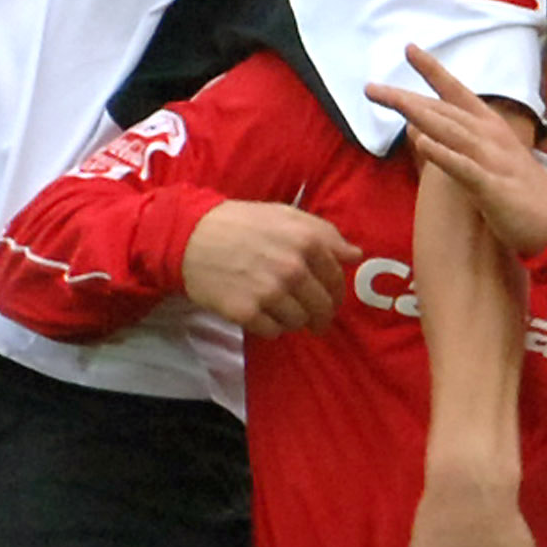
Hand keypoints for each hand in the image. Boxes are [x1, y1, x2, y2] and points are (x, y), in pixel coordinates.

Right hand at [182, 201, 359, 338]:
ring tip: (277, 306)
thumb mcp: (285, 215)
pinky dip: (269, 326)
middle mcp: (292, 268)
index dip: (335, 292)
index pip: (336, 280)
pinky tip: (258, 311)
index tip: (328, 298)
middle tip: (312, 317)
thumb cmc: (240, 222)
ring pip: (299, 322)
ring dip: (292, 318)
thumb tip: (355, 254)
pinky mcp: (247, 312)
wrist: (190, 237)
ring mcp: (270, 292)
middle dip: (319, 315)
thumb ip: (324, 233)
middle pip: (322, 307)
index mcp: (306, 241)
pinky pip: (273, 331)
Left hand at [366, 48, 546, 256]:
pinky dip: (444, 154)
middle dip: (406, 98)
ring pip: (451, 131)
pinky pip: (465, 168)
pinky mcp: (493, 188)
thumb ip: (457, 143)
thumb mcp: (489, 160)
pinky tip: (422, 143)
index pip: (456, 92)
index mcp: (490, 127)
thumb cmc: (521, 192)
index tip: (409, 48)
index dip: (433, 69)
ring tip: (390, 101)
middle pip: (443, 110)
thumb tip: (422, 130)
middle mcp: (490, 136)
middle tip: (371, 88)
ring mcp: (492, 160)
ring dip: (419, 115)